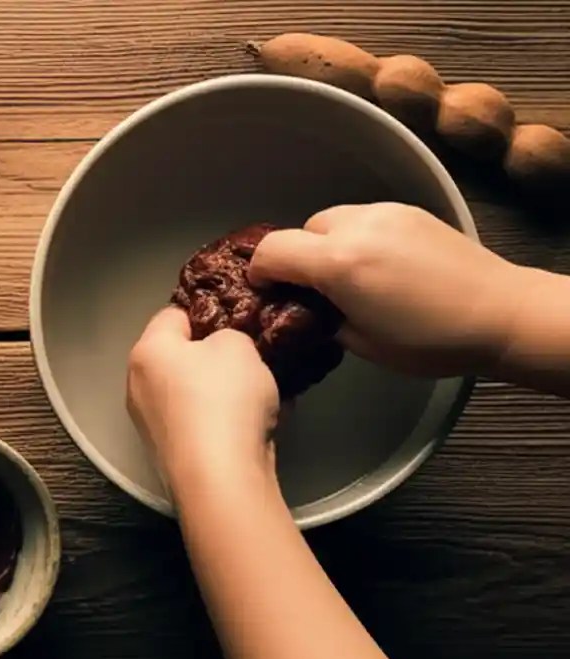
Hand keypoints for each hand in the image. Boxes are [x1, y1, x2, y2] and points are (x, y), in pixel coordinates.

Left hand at [126, 306, 278, 499]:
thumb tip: (221, 351)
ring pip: (191, 394)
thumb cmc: (224, 399)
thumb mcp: (238, 345)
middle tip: (249, 359)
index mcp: (146, 351)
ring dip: (221, 393)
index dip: (206, 313)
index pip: (173, 315)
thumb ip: (228, 336)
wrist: (220, 478)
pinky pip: (201, 424)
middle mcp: (138, 386)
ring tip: (258, 395)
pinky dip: (223, 422)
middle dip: (213, 357)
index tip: (235, 321)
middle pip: (179, 358)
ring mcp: (151, 424)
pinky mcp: (169, 455)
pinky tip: (254, 425)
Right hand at [248, 202, 524, 377]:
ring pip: (332, 220)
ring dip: (327, 244)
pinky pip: (364, 218)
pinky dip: (357, 237)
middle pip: (301, 231)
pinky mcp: (409, 212)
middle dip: (298, 258)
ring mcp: (385, 214)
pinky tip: (377, 265)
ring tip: (348, 277)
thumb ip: (324, 319)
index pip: (272, 252)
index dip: (260, 273)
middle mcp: (357, 227)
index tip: (265, 291)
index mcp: (339, 264)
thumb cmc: (432, 341)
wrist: (501, 314)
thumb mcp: (362, 344)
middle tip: (312, 290)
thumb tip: (308, 310)